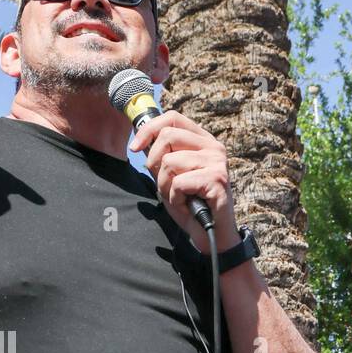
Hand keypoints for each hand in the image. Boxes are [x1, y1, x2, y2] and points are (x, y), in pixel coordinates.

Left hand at [129, 111, 241, 254]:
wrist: (211, 234)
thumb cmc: (190, 205)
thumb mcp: (169, 177)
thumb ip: (160, 158)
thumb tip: (140, 142)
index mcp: (202, 141)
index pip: (172, 118)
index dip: (148, 129)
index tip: (134, 147)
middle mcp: (213, 147)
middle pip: (167, 136)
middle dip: (154, 163)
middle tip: (164, 183)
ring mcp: (217, 162)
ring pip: (169, 162)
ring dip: (165, 186)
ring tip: (180, 197)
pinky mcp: (217, 179)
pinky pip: (179, 183)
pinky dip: (175, 198)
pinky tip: (187, 205)